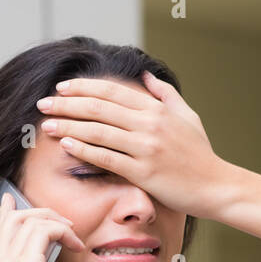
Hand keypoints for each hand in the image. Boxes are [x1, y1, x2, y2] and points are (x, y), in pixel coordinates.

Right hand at [0, 193, 84, 261]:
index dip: (6, 212)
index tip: (10, 198)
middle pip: (13, 218)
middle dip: (40, 213)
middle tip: (63, 222)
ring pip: (29, 219)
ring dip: (57, 222)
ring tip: (74, 236)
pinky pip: (45, 230)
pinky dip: (64, 232)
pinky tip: (77, 246)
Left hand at [37, 72, 232, 218]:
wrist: (217, 186)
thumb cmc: (201, 155)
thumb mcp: (188, 117)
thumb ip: (165, 94)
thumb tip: (145, 75)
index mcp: (156, 109)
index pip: (111, 91)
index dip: (83, 87)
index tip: (61, 89)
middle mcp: (149, 124)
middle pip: (99, 107)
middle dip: (67, 104)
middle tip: (44, 104)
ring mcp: (146, 148)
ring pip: (98, 131)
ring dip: (69, 126)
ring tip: (48, 126)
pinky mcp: (143, 172)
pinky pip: (107, 158)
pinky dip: (85, 150)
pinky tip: (67, 145)